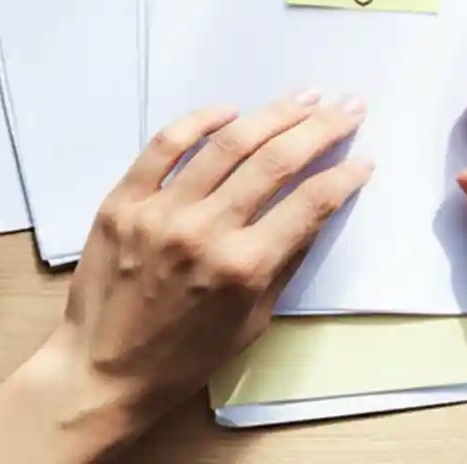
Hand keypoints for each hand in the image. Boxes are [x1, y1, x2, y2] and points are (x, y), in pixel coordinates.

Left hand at [37, 90, 372, 454]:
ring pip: (228, 143)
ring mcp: (160, 212)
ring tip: (305, 97)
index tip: (363, 157)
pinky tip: (231, 110)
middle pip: (275, 161)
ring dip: (274, 114)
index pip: (310, 203)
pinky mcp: (123, 201)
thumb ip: (285, 260)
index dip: (344, 176)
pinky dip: (201, 120)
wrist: (103, 370)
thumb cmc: (187, 355)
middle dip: (321, 128)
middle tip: (347, 106)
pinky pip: (165, 145)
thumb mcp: (254, 320)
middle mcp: (205, 231)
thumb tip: (318, 207)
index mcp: (244, 268)